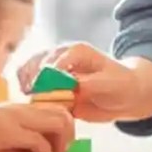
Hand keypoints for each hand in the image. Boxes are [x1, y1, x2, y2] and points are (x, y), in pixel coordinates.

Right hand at [16, 43, 146, 121]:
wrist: (125, 95)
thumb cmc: (119, 85)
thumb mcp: (108, 84)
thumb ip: (87, 84)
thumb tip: (68, 87)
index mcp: (76, 51)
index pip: (54, 60)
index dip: (45, 76)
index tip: (41, 91)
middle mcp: (61, 57)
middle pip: (36, 62)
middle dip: (31, 78)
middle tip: (32, 96)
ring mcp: (54, 70)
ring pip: (30, 69)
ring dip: (25, 82)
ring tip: (27, 97)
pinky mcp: (51, 84)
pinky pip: (32, 82)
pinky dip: (26, 89)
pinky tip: (28, 100)